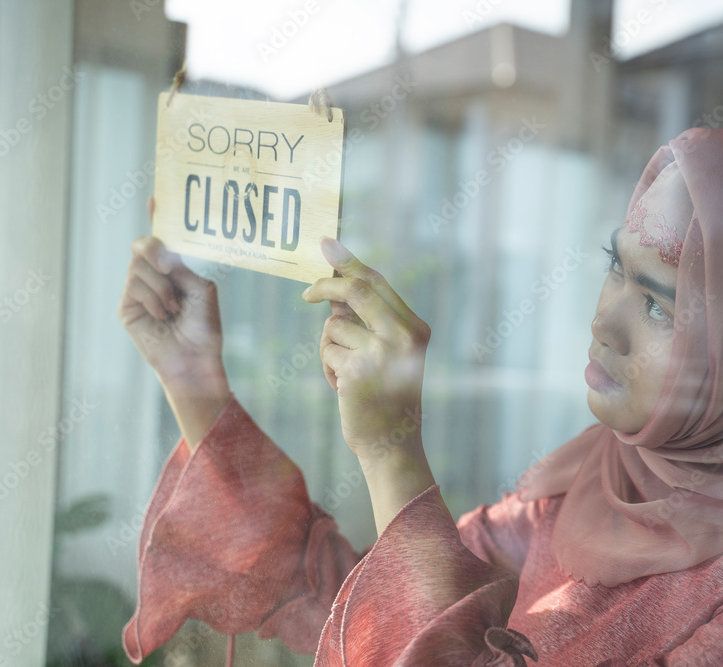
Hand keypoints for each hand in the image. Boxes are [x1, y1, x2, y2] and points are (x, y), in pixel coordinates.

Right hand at [117, 197, 228, 400]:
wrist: (196, 358)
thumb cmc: (204, 326)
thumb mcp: (200, 288)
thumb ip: (180, 266)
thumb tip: (159, 251)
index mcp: (175, 269)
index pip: (161, 238)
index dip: (156, 215)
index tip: (156, 197)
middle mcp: (154, 276)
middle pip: (143, 244)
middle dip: (154, 249)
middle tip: (167, 265)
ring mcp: (137, 290)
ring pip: (137, 265)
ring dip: (160, 285)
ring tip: (174, 307)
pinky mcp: (126, 307)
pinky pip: (133, 286)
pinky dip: (153, 299)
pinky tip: (164, 316)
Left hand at [302, 238, 430, 463]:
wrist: (392, 445)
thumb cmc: (386, 397)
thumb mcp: (386, 354)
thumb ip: (367, 321)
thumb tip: (333, 285)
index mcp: (416, 328)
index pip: (378, 283)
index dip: (349, 262)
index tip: (327, 244)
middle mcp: (403, 336)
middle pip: (356, 291)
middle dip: (325, 287)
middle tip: (306, 293)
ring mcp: (381, 353)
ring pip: (334, 327)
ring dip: (330, 348)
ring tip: (347, 374)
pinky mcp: (357, 370)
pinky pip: (327, 351)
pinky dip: (329, 368)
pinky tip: (345, 390)